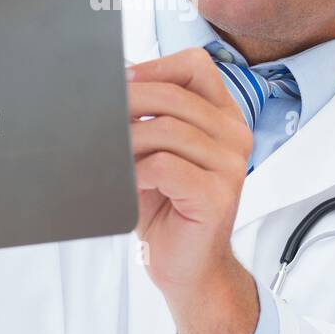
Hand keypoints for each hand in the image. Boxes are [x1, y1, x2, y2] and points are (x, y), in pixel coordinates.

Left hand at [126, 46, 252, 294]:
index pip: (197, 66)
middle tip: (100, 119)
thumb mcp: (154, 152)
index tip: (123, 83)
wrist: (187, 267)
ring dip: (129, 141)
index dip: (155, 67)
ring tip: (112, 157)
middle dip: (130, 104)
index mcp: (223, 117)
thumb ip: (145, 118)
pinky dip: (137, 171)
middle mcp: (234, 135)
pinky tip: (129, 182)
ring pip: (169, 130)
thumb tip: (109, 88)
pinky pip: (166, 165)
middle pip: (176, 96)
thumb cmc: (167, 207)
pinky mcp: (218, 194)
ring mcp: (231, 165)